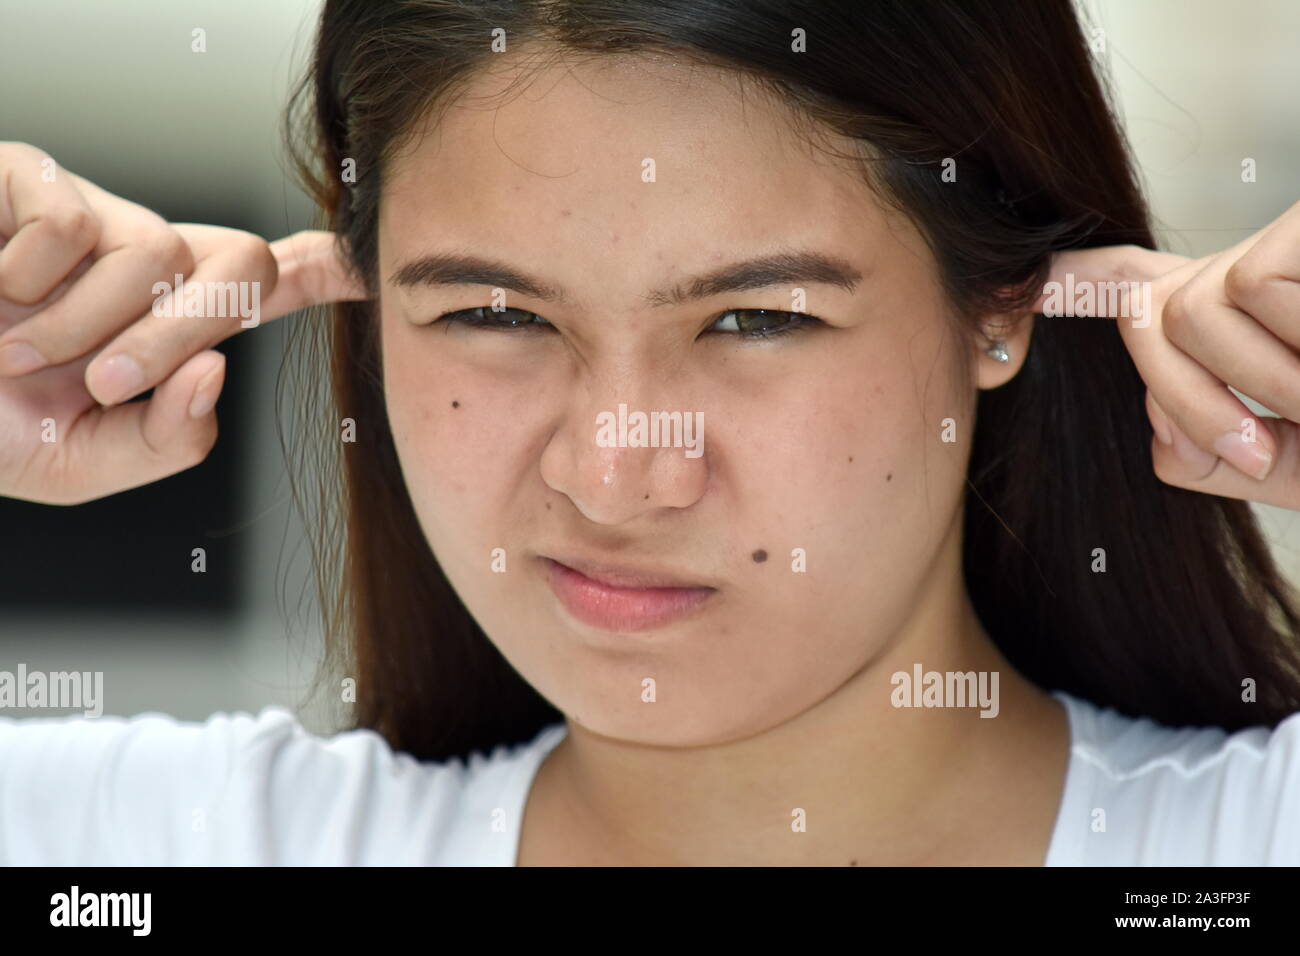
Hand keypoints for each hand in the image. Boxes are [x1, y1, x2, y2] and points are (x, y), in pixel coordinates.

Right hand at [0, 142, 366, 504]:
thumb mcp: (85, 461)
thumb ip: (168, 439)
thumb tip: (217, 375)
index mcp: (170, 324)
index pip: (270, 279)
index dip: (328, 268)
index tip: (374, 263)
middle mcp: (149, 263)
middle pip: (243, 264)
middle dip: (187, 332)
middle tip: (105, 383)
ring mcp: (99, 216)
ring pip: (160, 252)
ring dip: (83, 325)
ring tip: (16, 350)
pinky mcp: (37, 179)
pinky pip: (73, 222)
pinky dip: (24, 278)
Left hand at [1034, 201, 1299, 509]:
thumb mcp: (1296, 465)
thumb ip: (1213, 455)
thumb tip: (1159, 432)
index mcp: (1247, 326)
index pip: (1144, 292)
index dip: (1078, 284)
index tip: (1029, 285)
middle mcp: (1257, 276)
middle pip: (1150, 319)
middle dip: (1186, 400)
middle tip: (1263, 453)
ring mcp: (1281, 247)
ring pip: (1187, 311)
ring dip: (1261, 384)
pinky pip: (1245, 287)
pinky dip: (1296, 347)